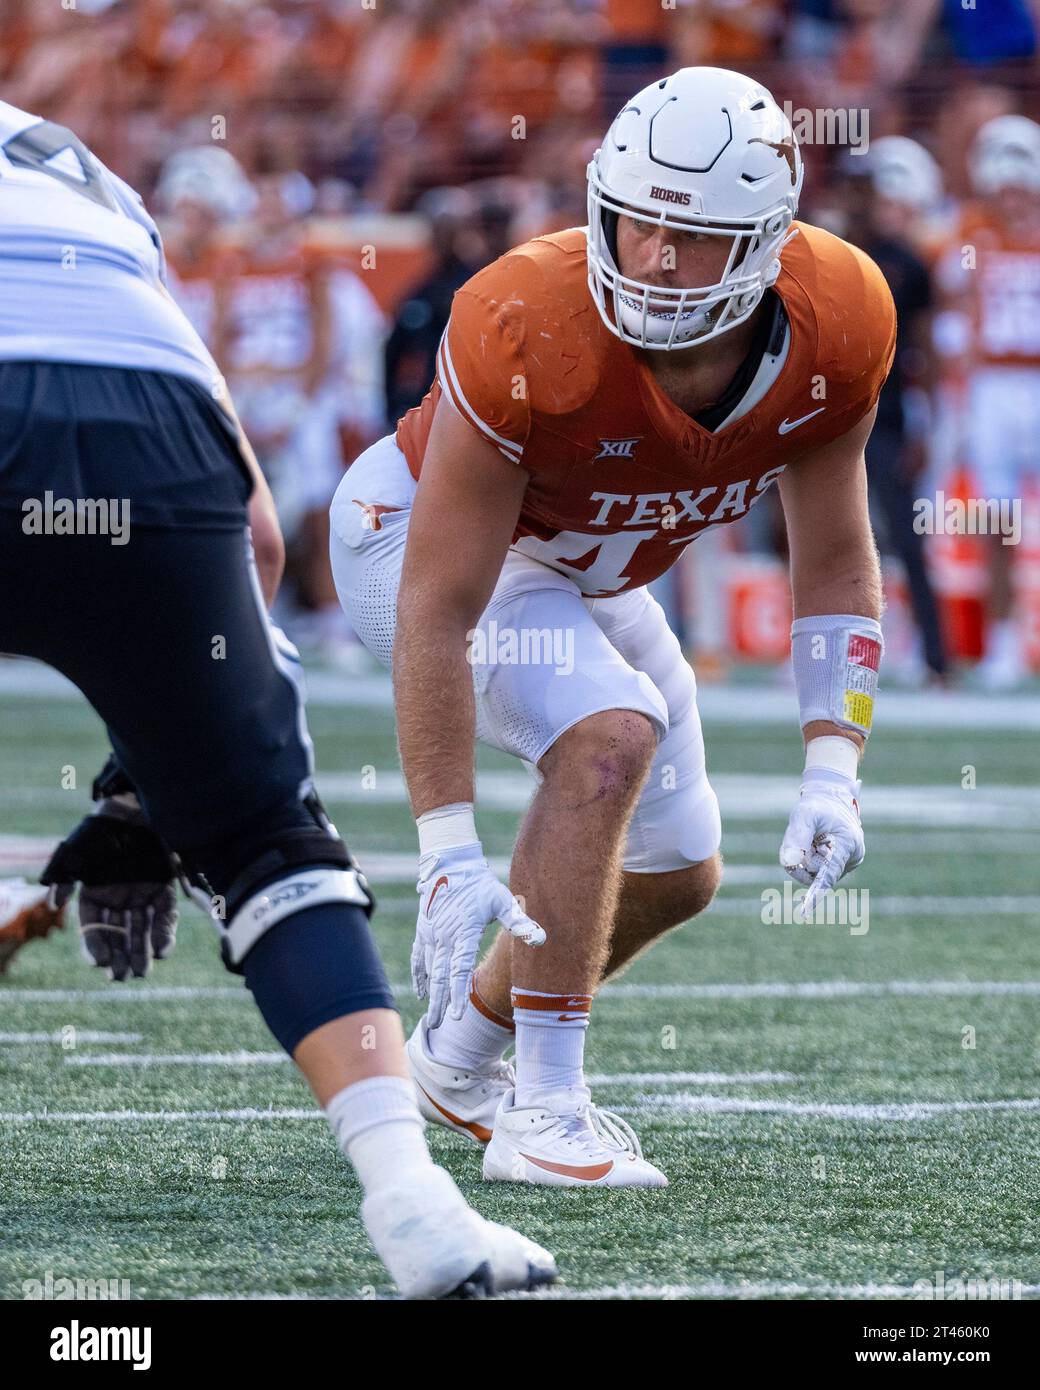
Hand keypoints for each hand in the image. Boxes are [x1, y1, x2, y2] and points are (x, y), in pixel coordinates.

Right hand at [41, 796, 178, 980]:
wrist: (136, 806)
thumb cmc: (102, 829)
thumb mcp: (76, 852)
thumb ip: (63, 878)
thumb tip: (52, 904)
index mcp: (94, 893)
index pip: (93, 927)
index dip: (95, 945)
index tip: (100, 963)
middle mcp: (118, 897)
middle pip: (118, 934)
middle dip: (120, 956)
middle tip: (122, 977)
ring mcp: (143, 893)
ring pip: (141, 929)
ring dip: (141, 951)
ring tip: (141, 972)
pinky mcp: (165, 887)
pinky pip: (164, 915)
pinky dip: (163, 932)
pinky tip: (162, 950)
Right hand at [413, 843, 543, 1028]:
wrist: (451, 865)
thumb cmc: (480, 884)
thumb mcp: (502, 900)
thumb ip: (519, 921)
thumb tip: (540, 938)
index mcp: (462, 932)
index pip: (458, 969)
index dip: (456, 993)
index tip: (455, 1015)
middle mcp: (443, 936)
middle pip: (440, 976)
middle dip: (439, 1002)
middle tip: (437, 1025)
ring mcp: (430, 934)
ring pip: (429, 970)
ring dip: (431, 994)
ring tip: (431, 1018)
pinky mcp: (424, 930)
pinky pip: (419, 957)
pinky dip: (420, 976)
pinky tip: (422, 992)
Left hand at [779, 768, 863, 919]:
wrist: (831, 799)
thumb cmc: (818, 805)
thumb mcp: (804, 814)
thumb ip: (796, 837)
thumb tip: (790, 863)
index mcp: (848, 845)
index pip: (828, 875)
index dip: (816, 893)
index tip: (804, 911)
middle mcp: (851, 859)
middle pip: (814, 873)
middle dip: (804, 858)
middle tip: (806, 836)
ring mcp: (846, 864)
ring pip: (814, 873)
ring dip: (806, 857)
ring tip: (814, 837)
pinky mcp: (839, 866)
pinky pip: (816, 869)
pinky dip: (809, 857)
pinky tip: (816, 843)